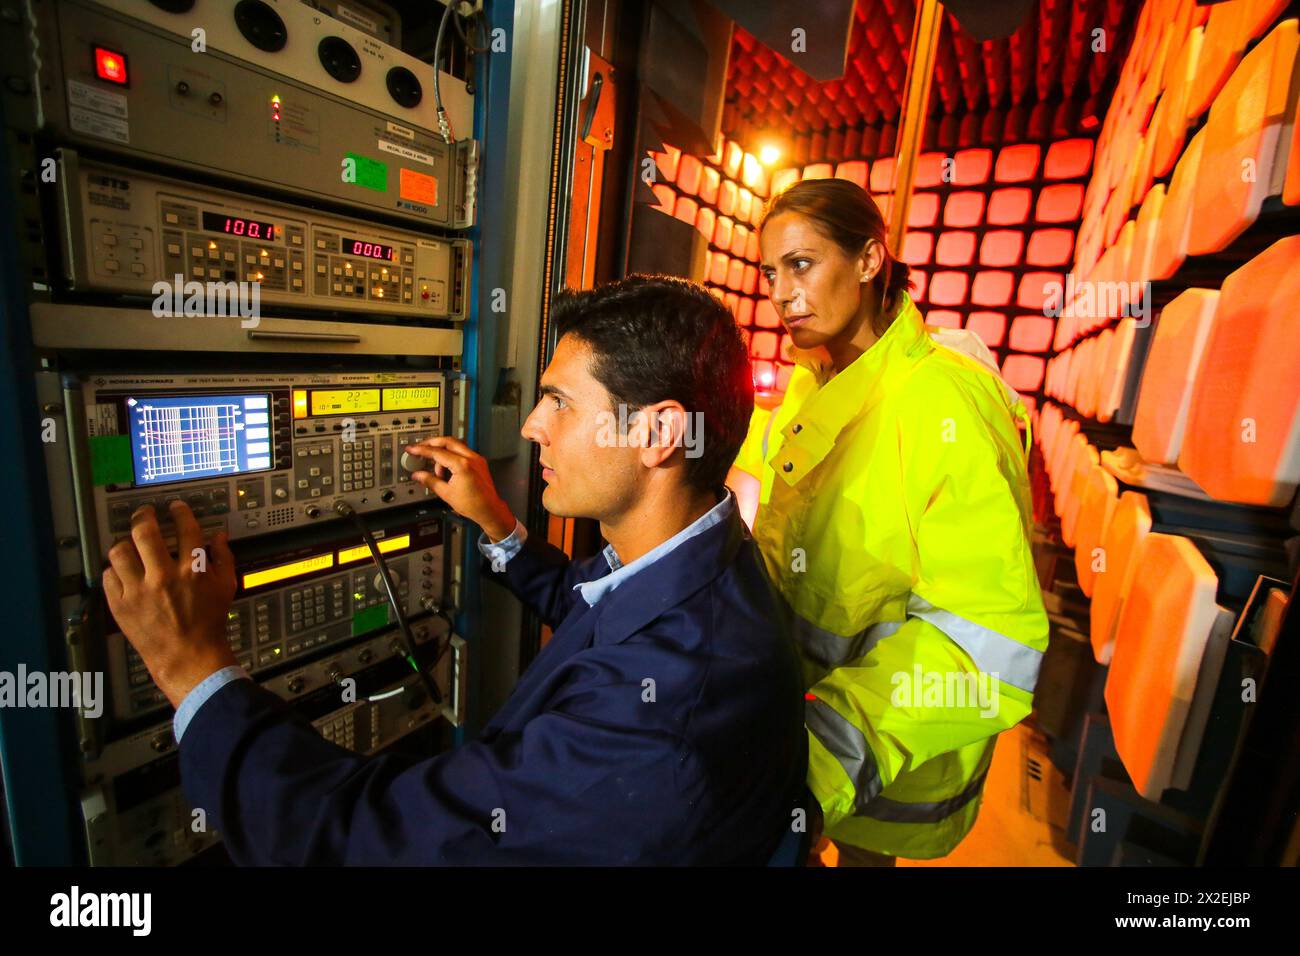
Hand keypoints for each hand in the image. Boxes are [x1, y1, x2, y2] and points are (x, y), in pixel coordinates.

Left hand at [102, 501, 238, 708]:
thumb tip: (218, 536)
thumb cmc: (208, 624)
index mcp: (192, 570)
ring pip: (119, 551)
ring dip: (124, 544)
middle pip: (145, 532)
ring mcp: (139, 591)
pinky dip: (114, 570)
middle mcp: (163, 576)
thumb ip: (224, 558)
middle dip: (143, 516)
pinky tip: (122, 571)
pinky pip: (109, 577)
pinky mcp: (121, 605)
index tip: (175, 507)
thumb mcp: (225, 588)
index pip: (185, 528)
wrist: (188, 657)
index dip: (179, 512)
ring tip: (129, 544)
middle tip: (144, 514)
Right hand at [404, 436, 516, 540]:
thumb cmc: (473, 505)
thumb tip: (418, 475)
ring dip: (443, 451)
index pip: (437, 452)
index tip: (412, 449)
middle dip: (432, 443)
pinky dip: (453, 455)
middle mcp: (471, 458)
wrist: (489, 510)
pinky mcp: (479, 462)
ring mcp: (477, 459)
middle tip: (421, 448)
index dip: (421, 450)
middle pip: (447, 441)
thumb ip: (430, 481)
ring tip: (438, 470)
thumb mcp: (446, 493)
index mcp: (462, 465)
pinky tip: (448, 468)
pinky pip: (463, 452)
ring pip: (456, 445)